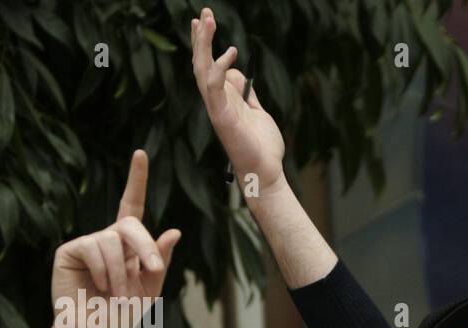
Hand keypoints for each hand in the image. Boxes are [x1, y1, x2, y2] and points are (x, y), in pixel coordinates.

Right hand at [49, 150, 179, 327]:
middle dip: (146, 246)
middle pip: (130, 224)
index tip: (140, 153)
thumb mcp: (150, 288)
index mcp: (128, 245)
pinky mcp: (69, 251)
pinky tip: (97, 286)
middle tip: (154, 271)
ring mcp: (87, 243)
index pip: (132, 206)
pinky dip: (103, 271)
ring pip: (112, 240)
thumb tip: (174, 230)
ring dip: (121, 272)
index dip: (136, 180)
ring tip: (115, 293)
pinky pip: (94, 248)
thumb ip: (161, 260)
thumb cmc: (121, 314)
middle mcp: (107, 238)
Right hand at [192, 8, 285, 195]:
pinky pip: (215, 86)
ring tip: (206, 20)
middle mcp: (216, 101)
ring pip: (202, 70)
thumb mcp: (257, 111)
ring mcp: (217, 108)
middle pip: (201, 63)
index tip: (206, 22)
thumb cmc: (262, 147)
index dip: (206, 44)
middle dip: (201, 37)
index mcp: (223, 99)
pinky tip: (231, 51)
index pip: (209, 66)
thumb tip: (239, 74)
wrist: (266, 171)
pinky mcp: (222, 116)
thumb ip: (247, 94)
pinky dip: (220, 67)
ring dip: (203, 44)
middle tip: (203, 13)